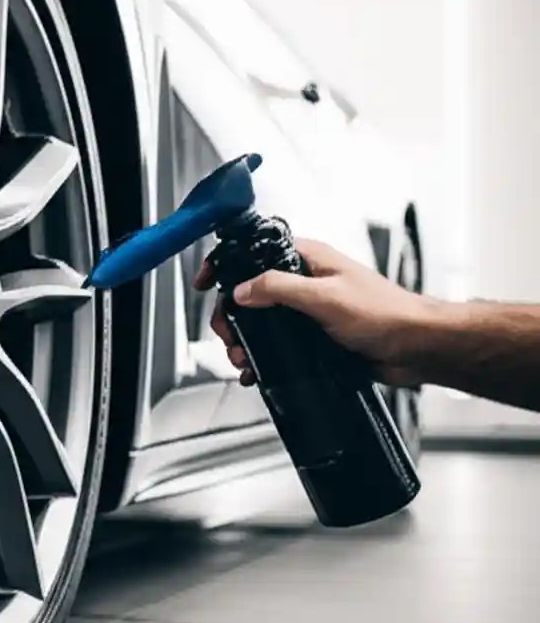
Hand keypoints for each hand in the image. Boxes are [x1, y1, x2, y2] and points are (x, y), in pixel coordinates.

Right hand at [194, 238, 434, 386]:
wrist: (416, 349)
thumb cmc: (386, 314)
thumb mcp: (325, 297)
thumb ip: (279, 288)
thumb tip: (242, 290)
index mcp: (308, 259)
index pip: (254, 252)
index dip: (225, 265)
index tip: (206, 283)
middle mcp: (305, 281)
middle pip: (249, 292)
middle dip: (232, 316)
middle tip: (230, 336)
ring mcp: (308, 309)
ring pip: (260, 321)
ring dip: (244, 342)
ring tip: (243, 359)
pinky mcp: (312, 335)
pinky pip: (276, 343)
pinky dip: (261, 357)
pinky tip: (256, 370)